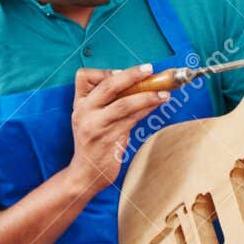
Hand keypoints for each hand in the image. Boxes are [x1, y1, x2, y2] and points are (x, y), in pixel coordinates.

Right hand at [65, 64, 168, 195]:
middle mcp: (85, 113)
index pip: (85, 77)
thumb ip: (105, 102)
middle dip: (131, 75)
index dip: (104, 71)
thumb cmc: (92, 144)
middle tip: (149, 70)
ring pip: (125, 103)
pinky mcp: (110, 138)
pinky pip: (133, 119)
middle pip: (109, 86)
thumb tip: (135, 84)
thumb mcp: (90, 119)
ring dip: (147, 95)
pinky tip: (157, 104)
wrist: (85, 173)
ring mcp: (97, 126)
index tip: (121, 72)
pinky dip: (147, 109)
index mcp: (79, 104)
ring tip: (164, 92)